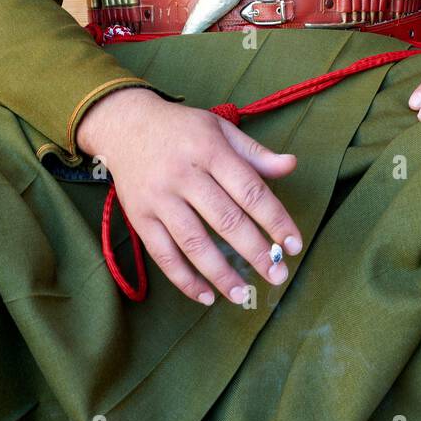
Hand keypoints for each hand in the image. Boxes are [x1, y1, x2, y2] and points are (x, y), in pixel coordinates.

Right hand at [76, 87, 302, 306]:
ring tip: (244, 294)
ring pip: (194, 243)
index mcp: (209, 150)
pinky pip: (163, 255)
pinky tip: (205, 296)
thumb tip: (291, 165)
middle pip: (225, 220)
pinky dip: (184, 280)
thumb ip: (254, 153)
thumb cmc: (182, 129)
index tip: (295, 245)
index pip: (250, 190)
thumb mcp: (219, 128)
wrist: (125, 124)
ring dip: (221, 274)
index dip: (275, 219)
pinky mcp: (139, 217)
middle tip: (278, 275)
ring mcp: (159, 198)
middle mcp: (184, 175)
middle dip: (256, 252)